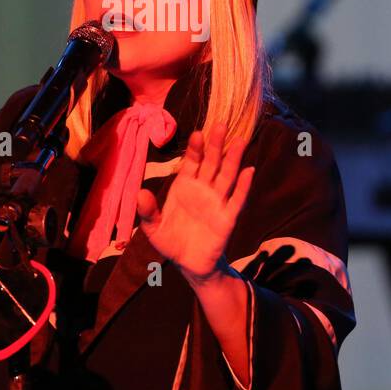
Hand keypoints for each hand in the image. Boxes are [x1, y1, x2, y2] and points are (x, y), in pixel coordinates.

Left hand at [135, 123, 254, 281]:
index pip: (191, 162)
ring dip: (233, 159)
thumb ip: (147, 211)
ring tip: (240, 140)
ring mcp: (217, 202)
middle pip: (212, 163)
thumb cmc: (170, 241)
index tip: (198, 133)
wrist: (188, 264)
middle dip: (216, 145)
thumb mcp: (153, 228)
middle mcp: (203, 190)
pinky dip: (243, 186)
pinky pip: (237, 200)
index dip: (195, 149)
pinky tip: (249, 170)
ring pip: (226, 176)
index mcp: (185, 186)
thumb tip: (140, 192)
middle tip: (221, 125)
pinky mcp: (227, 218)